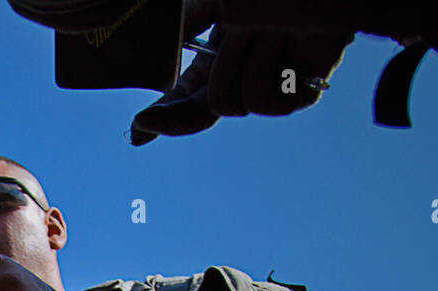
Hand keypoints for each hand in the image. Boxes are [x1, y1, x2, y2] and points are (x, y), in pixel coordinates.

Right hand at [130, 18, 351, 144]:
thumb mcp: (211, 1)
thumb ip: (185, 27)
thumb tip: (162, 60)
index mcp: (219, 61)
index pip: (185, 98)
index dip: (161, 118)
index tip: (138, 131)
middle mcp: (243, 78)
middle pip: (201, 115)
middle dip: (173, 119)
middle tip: (148, 121)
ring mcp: (270, 88)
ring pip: (229, 103)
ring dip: (236, 61)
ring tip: (258, 27)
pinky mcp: (298, 95)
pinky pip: (261, 100)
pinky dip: (265, 66)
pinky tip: (281, 41)